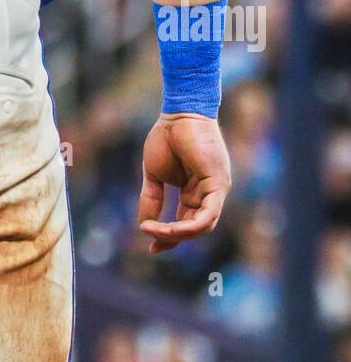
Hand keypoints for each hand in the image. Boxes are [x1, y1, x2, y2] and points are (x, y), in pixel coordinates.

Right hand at [138, 113, 230, 254]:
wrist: (178, 113)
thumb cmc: (167, 137)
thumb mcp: (153, 174)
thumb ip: (151, 199)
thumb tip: (144, 226)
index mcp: (194, 192)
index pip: (186, 222)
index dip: (169, 237)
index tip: (151, 249)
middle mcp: (208, 194)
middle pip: (194, 227)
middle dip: (172, 237)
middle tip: (150, 238)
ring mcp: (215, 190)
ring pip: (203, 225)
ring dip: (179, 233)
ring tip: (156, 231)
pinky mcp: (218, 184)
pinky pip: (209, 215)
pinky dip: (191, 226)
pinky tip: (172, 228)